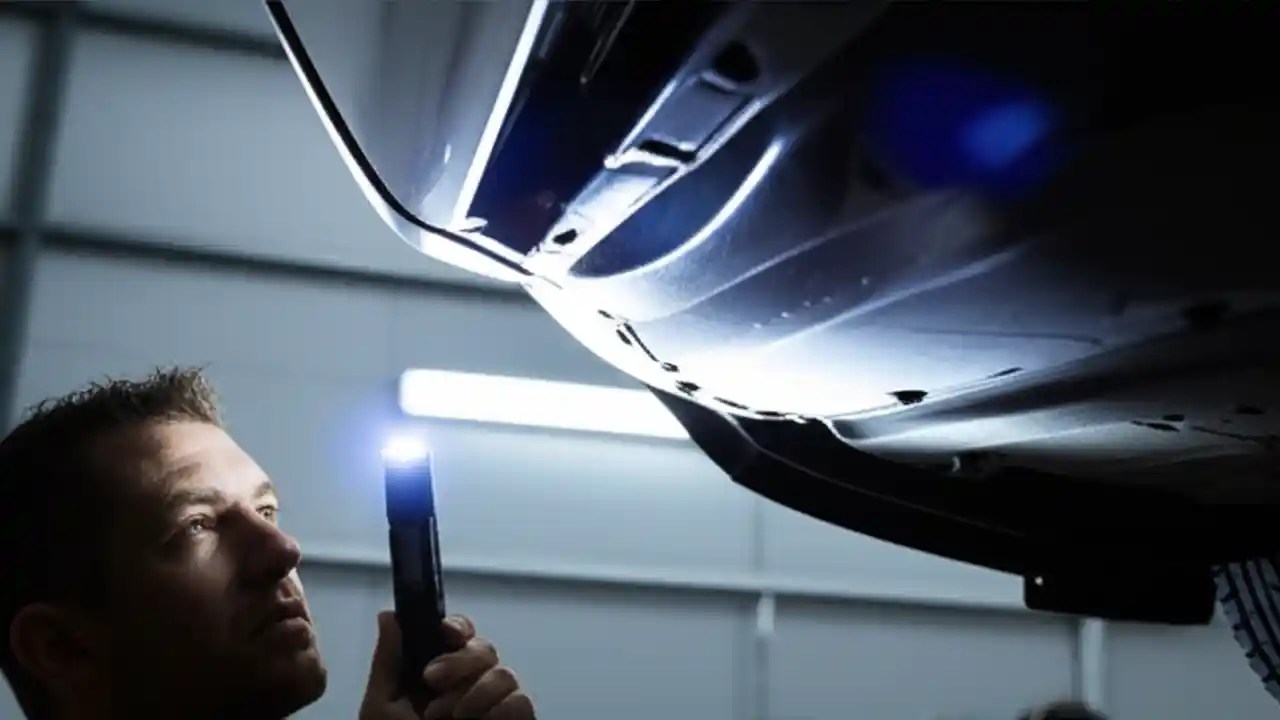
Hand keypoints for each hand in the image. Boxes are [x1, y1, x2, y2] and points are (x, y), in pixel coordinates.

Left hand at [360, 610, 534, 719]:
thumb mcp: (381, 708)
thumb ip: (388, 661)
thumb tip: (389, 614)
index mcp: (440, 674)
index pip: (461, 635)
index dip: (459, 626)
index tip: (444, 632)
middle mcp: (471, 685)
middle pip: (485, 648)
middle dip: (459, 660)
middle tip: (432, 681)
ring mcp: (494, 707)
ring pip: (505, 674)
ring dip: (473, 693)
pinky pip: (521, 703)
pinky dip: (500, 711)